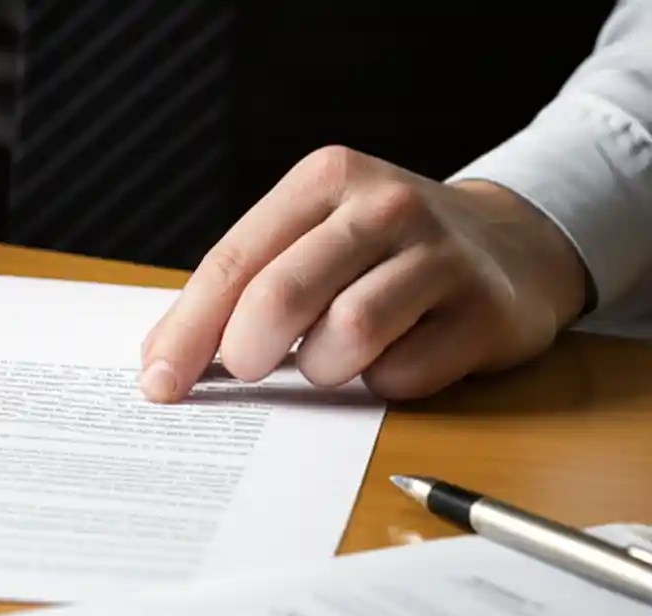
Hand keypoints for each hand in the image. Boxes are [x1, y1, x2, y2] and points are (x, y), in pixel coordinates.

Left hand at [140, 145, 586, 400]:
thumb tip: (162, 360)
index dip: (188, 330)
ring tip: (329, 359)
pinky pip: (404, 373)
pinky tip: (390, 360)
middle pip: (281, 295)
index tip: (158, 382)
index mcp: (324, 180)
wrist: (510, 245)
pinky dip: (380, 383)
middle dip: (246, 351)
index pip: (234, 262)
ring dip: (320, 368)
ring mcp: (441, 254)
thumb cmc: (380, 253)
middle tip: (247, 368)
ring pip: (347, 335)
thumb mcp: (309, 241)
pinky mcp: (485, 310)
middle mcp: (383, 205)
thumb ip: (238, 289)